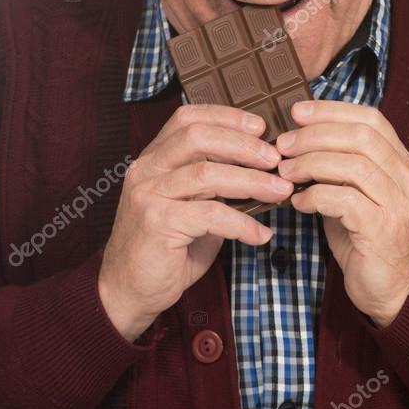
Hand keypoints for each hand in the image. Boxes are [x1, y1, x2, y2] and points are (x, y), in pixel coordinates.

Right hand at [98, 104, 293, 340]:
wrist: (128, 291)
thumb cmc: (165, 249)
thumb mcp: (191, 208)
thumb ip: (214, 187)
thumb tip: (262, 172)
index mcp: (153, 159)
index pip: (188, 118)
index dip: (226, 116)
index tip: (260, 126)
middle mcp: (146, 170)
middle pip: (198, 137)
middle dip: (244, 145)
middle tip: (275, 159)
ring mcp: (148, 194)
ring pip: (207, 173)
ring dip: (251, 181)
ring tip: (280, 191)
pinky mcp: (157, 223)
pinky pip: (210, 215)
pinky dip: (242, 224)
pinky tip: (260, 235)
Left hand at [275, 100, 408, 327]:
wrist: (395, 289)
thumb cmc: (366, 238)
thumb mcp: (355, 193)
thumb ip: (337, 166)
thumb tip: (294, 139)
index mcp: (400, 161)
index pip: (370, 118)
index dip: (332, 110)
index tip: (297, 111)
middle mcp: (405, 177)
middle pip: (360, 136)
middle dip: (315, 135)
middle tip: (283, 144)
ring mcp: (398, 203)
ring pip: (353, 165)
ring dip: (311, 164)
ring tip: (285, 173)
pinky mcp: (383, 229)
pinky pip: (345, 200)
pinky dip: (315, 196)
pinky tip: (298, 203)